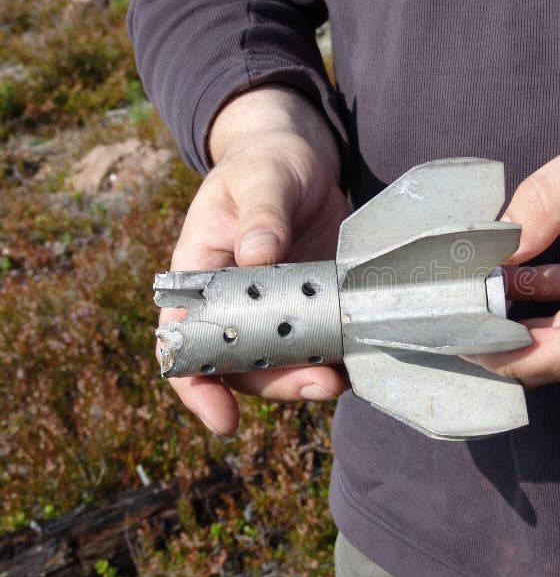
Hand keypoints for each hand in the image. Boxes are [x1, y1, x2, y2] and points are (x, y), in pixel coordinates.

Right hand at [159, 86, 350, 433]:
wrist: (302, 156)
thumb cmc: (266, 161)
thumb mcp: (261, 177)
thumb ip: (261, 212)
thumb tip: (257, 255)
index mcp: (203, 272)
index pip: (184, 340)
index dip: (198, 386)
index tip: (223, 420)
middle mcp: (236, 299)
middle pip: (244, 362)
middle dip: (279, 382)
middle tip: (320, 385)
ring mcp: (277, 304)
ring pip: (285, 357)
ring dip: (310, 374)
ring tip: (343, 377)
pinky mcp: (314, 300)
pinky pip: (321, 337)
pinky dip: (337, 353)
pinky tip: (358, 358)